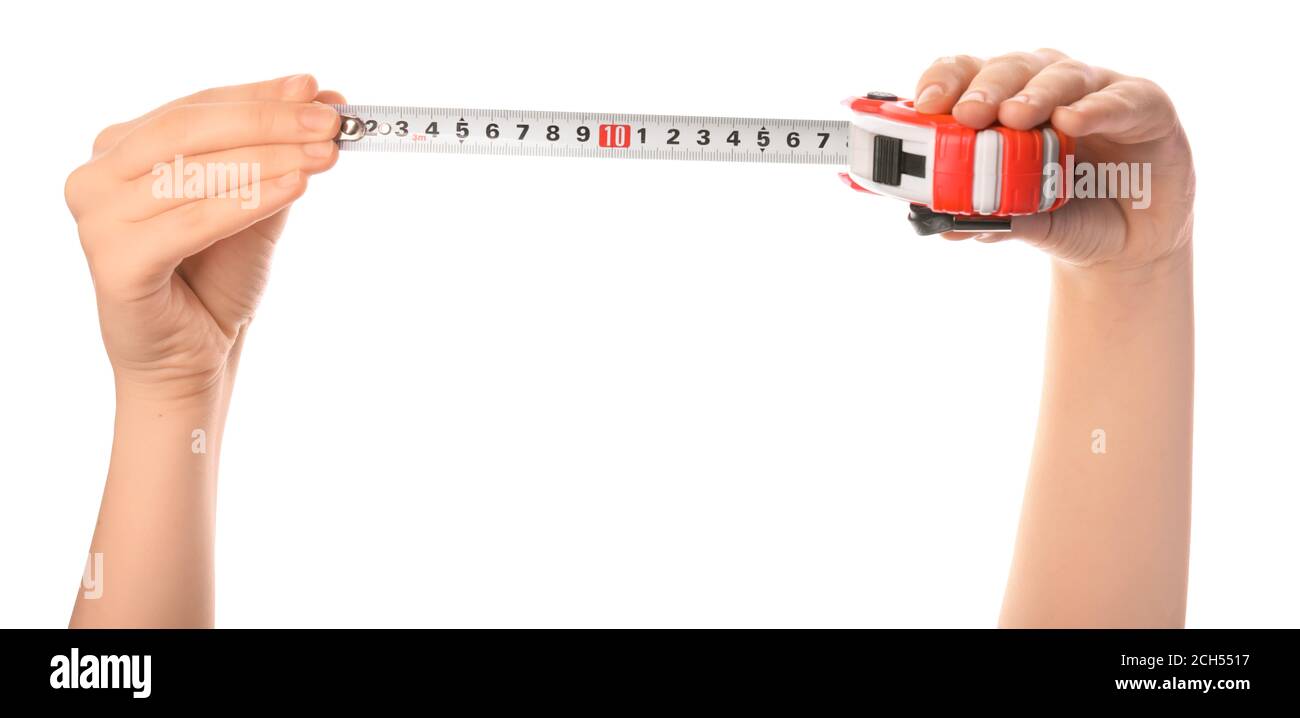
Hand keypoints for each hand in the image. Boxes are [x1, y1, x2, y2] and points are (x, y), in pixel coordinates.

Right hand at [63, 74, 343, 401]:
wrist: (195, 358)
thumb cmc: (218, 280)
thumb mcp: (257, 206)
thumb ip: (280, 156)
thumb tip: (326, 100)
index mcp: (121, 150)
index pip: (197, 107)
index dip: (260, 95)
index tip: (319, 91)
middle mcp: (97, 177)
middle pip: (189, 130)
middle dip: (268, 121)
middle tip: (328, 122)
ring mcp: (97, 220)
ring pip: (192, 172)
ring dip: (268, 158)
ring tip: (325, 154)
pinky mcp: (114, 263)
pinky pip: (190, 222)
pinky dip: (246, 201)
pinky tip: (296, 187)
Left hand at [913, 49, 1193, 271]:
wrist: (1125, 249)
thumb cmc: (1064, 218)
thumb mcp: (1020, 221)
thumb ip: (986, 217)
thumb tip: (942, 224)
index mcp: (1006, 104)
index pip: (969, 75)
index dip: (946, 82)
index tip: (925, 105)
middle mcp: (1048, 88)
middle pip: (1012, 67)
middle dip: (987, 87)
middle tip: (968, 113)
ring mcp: (1096, 92)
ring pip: (1062, 74)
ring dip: (1035, 94)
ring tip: (1014, 117)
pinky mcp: (1145, 106)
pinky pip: (1120, 98)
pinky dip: (1095, 108)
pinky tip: (1072, 120)